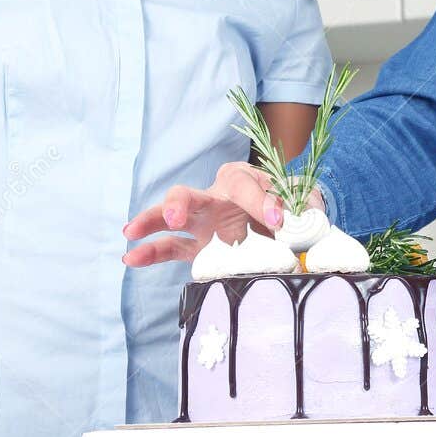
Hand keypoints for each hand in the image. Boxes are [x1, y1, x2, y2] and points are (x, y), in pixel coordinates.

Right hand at [121, 161, 295, 266]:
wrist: (285, 226)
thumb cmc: (290, 208)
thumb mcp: (302, 202)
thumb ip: (305, 206)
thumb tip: (301, 219)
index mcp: (243, 180)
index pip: (244, 186)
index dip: (261, 201)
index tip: (278, 220)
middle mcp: (215, 196)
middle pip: (191, 194)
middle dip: (181, 203)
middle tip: (177, 216)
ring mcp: (202, 222)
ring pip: (170, 217)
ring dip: (152, 222)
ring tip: (131, 231)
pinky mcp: (196, 245)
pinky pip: (169, 247)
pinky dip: (150, 253)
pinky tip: (130, 256)